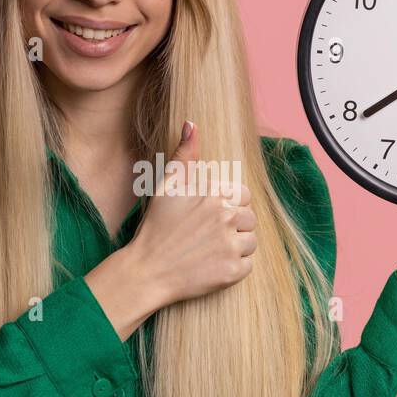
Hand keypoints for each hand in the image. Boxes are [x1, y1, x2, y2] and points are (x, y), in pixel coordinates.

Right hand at [125, 120, 256, 305]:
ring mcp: (231, 245)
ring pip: (251, 242)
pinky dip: (234, 267)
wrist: (146, 271)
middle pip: (249, 219)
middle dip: (233, 226)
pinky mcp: (233, 271)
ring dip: (235, 247)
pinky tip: (212, 265)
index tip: (211, 216)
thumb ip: (184, 155)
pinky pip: (248, 265)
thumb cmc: (156, 227)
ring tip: (209, 251)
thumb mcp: (167, 187)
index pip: (244, 195)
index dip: (230, 205)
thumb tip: (191, 124)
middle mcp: (226, 217)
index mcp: (214, 194)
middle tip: (207, 236)